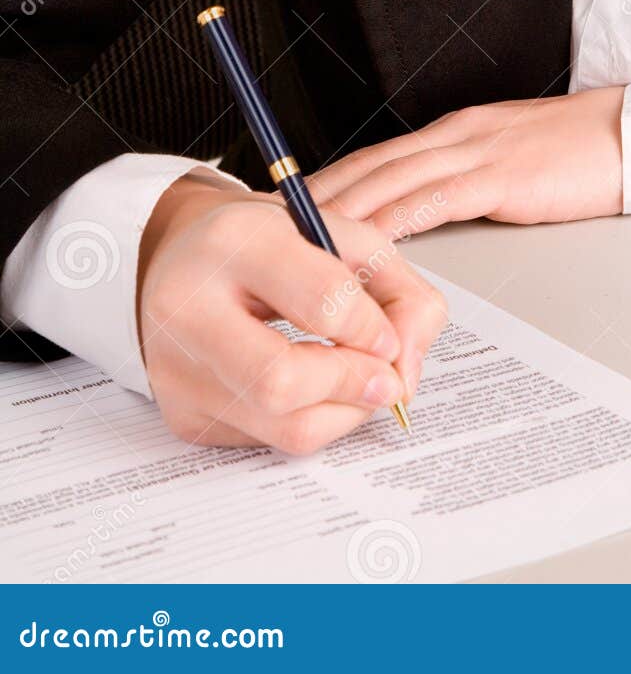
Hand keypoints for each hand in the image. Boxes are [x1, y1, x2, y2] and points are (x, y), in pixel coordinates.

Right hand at [137, 174, 447, 453]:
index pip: (322, 300)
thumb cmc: (270, 246)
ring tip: (356, 381)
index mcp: (236, 239)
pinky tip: (313, 386)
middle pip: (283, 381)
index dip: (372, 328)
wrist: (182, 260)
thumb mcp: (343, 237)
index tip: (387, 335)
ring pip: (282, 427)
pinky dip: (310, 421)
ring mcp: (175, 367)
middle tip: (385, 378)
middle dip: (354, 385)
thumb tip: (406, 371)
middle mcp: (187, 305)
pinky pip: (267, 442)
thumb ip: (397, 292)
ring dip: (343, 413)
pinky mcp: (181, 413)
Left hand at [307, 84, 625, 237]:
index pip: (376, 158)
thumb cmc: (583, 155)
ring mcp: (476, 153)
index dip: (329, 181)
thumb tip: (433, 217)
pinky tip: (367, 238)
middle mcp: (455, 136)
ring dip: (341, 212)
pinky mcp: (501, 176)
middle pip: (369, 166)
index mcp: (456, 133)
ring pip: (390, 181)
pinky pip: (435, 199)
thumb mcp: (512, 163)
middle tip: (269, 224)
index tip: (289, 205)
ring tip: (299, 238)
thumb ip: (469, 182)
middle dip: (316, 196)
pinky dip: (394, 220)